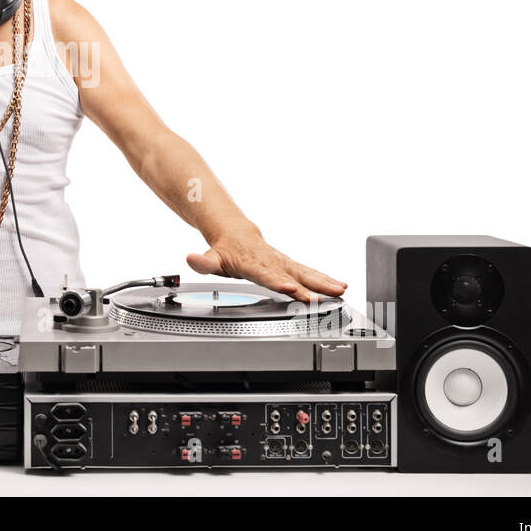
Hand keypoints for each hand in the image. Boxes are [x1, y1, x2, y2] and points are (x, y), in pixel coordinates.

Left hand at [186, 232, 347, 303]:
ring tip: (340, 291)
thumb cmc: (224, 250)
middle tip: (323, 297)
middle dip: (309, 287)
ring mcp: (283, 263)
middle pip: (292, 276)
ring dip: (324, 283)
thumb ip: (202, 262)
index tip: (291, 289)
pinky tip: (339, 287)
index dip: (279, 283)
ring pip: (306, 273)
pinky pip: (309, 272)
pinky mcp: (290, 264)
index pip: (267, 275)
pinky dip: (325, 279)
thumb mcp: (210, 257)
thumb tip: (190, 258)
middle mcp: (271, 263)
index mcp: (253, 264)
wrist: (236, 233)